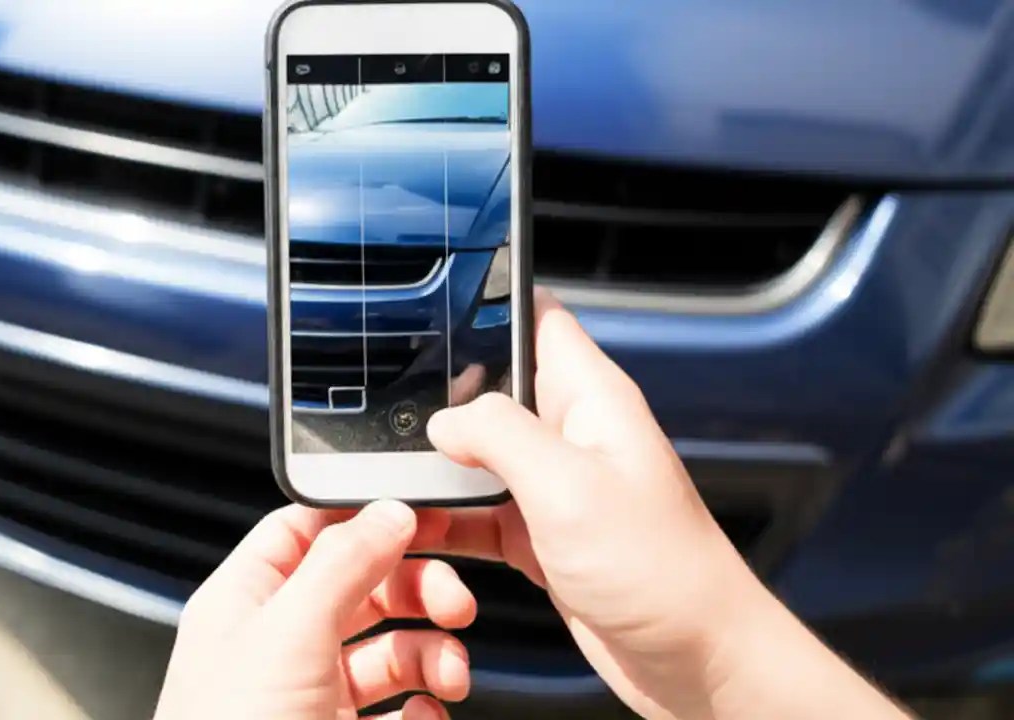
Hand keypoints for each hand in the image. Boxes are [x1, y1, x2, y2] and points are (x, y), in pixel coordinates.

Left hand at [155, 501, 475, 719]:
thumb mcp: (286, 634)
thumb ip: (341, 562)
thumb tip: (389, 511)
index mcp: (245, 603)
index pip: (307, 530)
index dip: (366, 519)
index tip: (424, 517)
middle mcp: (277, 645)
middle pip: (362, 587)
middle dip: (416, 590)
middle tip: (456, 603)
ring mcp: (309, 698)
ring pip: (388, 650)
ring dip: (431, 654)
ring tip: (449, 676)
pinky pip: (397, 712)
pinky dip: (422, 710)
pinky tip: (425, 718)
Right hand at [426, 289, 908, 719]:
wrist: (695, 659)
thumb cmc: (660, 571)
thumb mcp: (568, 485)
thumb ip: (500, 435)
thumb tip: (446, 418)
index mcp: (591, 398)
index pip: (537, 319)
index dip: (488, 304)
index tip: (431, 308)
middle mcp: (572, 434)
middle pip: (493, 388)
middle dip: (443, 397)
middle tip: (394, 416)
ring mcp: (556, 486)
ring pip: (479, 454)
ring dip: (440, 466)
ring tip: (399, 478)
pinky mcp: (543, 535)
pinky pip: (481, 513)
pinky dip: (450, 519)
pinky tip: (422, 528)